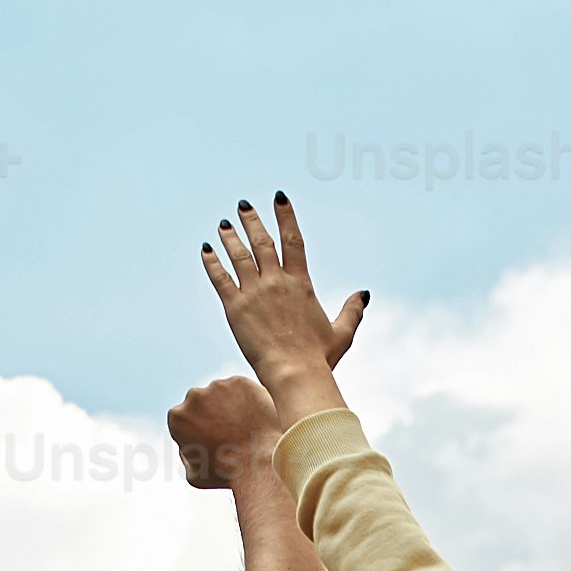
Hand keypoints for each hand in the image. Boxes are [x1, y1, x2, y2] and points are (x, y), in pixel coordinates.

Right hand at [167, 371, 274, 487]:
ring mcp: (217, 386)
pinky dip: (247, 399)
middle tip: (230, 431)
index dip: (196, 428)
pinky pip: (242, 388)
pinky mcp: (240, 382)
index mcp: (177, 416)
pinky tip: (254, 417)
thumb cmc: (225, 474)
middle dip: (212, 412)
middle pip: (202, 401)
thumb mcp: (194, 474)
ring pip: (222, 393)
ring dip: (229, 404)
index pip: (184, 417)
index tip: (210, 438)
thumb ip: (186, 456)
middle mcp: (193, 396)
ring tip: (244, 426)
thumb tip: (187, 446)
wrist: (257, 463)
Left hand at [200, 197, 365, 414]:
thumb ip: (352, 310)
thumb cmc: (319, 357)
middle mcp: (276, 282)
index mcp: (301, 284)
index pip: (293, 240)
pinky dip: (212, 262)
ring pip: (239, 256)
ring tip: (223, 224)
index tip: (279, 198)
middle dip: (252, 220)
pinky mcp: (235, 308)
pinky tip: (205, 249)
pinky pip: (220, 279)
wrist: (295, 373)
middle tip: (243, 206)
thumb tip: (364, 293)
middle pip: (262, 242)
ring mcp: (254, 293)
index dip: (285, 216)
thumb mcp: (342, 333)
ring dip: (230, 237)